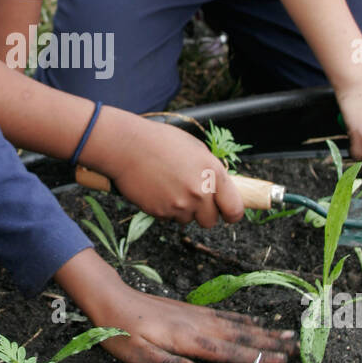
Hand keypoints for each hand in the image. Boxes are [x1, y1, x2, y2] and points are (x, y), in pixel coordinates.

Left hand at [55, 251, 293, 362]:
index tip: (282, 360)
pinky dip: (241, 319)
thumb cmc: (119, 333)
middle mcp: (197, 325)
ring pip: (235, 323)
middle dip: (269, 341)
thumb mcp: (136, 355)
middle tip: (297, 345)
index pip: (229, 351)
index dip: (256, 357)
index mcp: (188, 339)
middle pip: (240, 334)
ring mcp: (194, 315)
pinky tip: (249, 320)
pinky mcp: (189, 311)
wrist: (108, 299)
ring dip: (261, 329)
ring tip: (285, 332)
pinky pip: (223, 315)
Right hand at [88, 108, 244, 227]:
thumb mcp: (195, 148)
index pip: (234, 209)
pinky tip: (157, 190)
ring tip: (169, 188)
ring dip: (182, 210)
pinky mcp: (160, 212)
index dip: (231, 214)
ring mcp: (179, 204)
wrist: (126, 146)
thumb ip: (210, 171)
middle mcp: (199, 192)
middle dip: (204, 213)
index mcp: (213, 172)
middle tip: (192, 199)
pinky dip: (164, 208)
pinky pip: (168, 218)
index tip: (227, 213)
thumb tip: (217, 188)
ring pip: (188, 220)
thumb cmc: (159, 141)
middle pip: (211, 221)